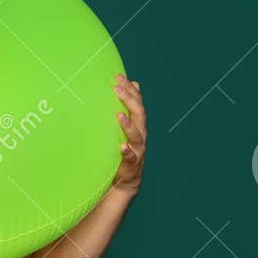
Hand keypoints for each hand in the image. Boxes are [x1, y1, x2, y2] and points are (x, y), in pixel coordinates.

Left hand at [113, 73, 145, 194]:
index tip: (118, 77)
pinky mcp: (132, 164)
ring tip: (118, 115)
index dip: (130, 89)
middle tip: (117, 88)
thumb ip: (127, 108)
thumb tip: (134, 83)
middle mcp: (140, 134)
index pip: (137, 102)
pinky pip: (131, 157)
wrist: (124, 180)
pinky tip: (121, 147)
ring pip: (137, 135)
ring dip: (128, 125)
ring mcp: (137, 149)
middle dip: (129, 100)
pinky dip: (127, 152)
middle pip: (139, 114)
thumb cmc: (121, 151)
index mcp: (138, 124)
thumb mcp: (123, 128)